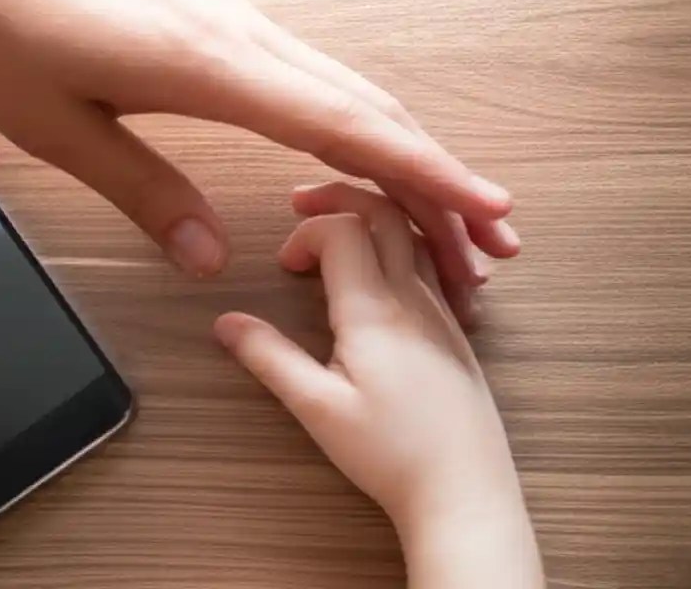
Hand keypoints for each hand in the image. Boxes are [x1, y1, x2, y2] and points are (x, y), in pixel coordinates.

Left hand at [0, 0, 518, 318]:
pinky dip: (334, 106)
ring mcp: (212, 4)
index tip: (483, 215)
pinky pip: (288, 59)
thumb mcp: (52, 127)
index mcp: (202, 59)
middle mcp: (226, 23)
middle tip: (484, 231)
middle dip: (429, 167)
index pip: (341, 127)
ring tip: (434, 194)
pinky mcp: (188, 1)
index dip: (421, 176)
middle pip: (358, 99)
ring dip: (389, 137)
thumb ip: (144, 189)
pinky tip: (338, 135)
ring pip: (330, 75)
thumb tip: (208, 254)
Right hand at [214, 183, 540, 587]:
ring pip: (415, 234)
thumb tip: (225, 323)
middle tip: (302, 206)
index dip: (306, 232)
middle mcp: (415, 298)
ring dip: (375, 219)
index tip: (284, 266)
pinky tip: (383, 275)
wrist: (465, 492)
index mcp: (375, 309)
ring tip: (340, 233)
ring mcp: (443, 312)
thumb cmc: (390, 454)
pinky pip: (434, 265)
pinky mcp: (456, 332)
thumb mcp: (317, 409)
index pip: (342, 229)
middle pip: (386, 213)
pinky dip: (402, 247)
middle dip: (341, 198)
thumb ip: (270, 358)